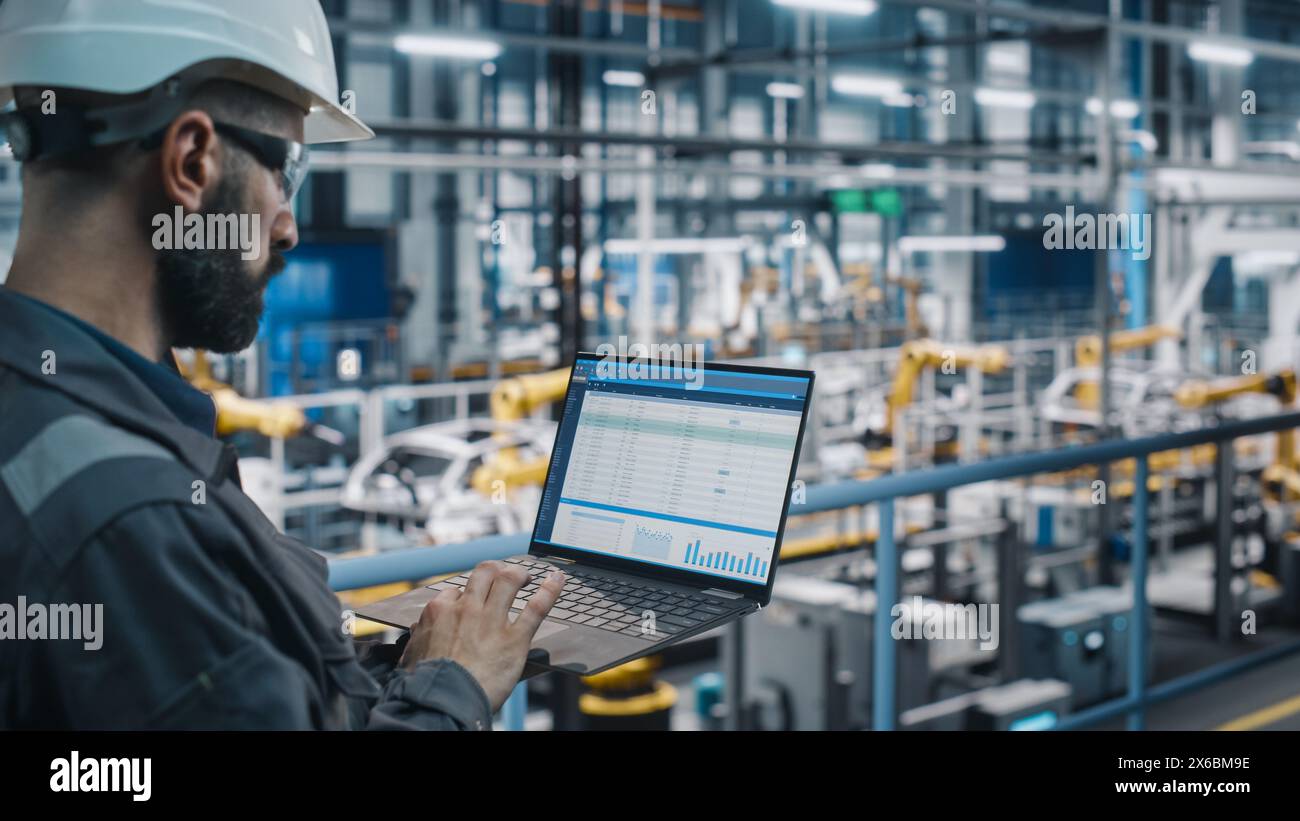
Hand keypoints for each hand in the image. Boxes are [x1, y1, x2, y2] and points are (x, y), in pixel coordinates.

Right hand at [400, 561, 565, 710]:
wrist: (443, 702)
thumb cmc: (426, 684)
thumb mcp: (412, 655)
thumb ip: (419, 637)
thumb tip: (419, 629)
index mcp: (440, 612)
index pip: (455, 591)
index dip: (465, 594)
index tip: (471, 599)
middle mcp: (467, 609)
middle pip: (484, 573)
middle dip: (495, 570)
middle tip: (502, 575)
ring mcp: (492, 621)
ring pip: (509, 580)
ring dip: (520, 574)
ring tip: (526, 577)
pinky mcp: (515, 638)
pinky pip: (536, 607)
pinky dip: (551, 590)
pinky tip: (558, 580)